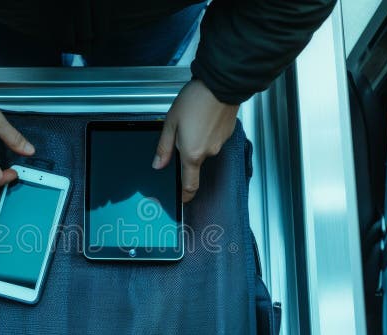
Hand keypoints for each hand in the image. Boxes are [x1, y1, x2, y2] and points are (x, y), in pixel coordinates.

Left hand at [152, 79, 238, 201]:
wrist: (221, 85)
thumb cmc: (195, 100)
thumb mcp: (170, 123)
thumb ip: (164, 147)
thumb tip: (158, 164)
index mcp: (192, 154)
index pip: (190, 184)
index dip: (186, 195)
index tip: (182, 198)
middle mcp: (208, 153)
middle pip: (194, 161)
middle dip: (186, 150)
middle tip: (181, 130)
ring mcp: (220, 144)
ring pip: (204, 148)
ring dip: (197, 139)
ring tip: (192, 119)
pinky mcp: (227, 134)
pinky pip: (213, 138)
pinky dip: (207, 132)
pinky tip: (203, 116)